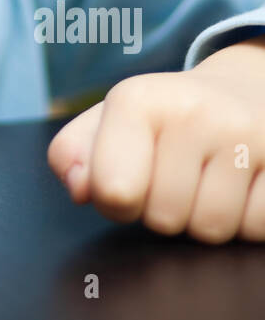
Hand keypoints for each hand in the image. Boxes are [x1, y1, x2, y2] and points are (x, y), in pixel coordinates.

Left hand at [46, 42, 264, 242]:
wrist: (241, 91)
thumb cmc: (165, 120)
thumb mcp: (110, 122)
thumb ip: (74, 153)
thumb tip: (78, 187)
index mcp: (137, 99)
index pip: (113, 192)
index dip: (116, 202)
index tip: (127, 182)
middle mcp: (193, 110)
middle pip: (163, 218)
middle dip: (166, 210)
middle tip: (178, 176)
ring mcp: (246, 134)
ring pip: (211, 228)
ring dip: (207, 218)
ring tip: (209, 179)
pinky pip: (256, 227)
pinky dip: (247, 219)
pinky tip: (243, 185)